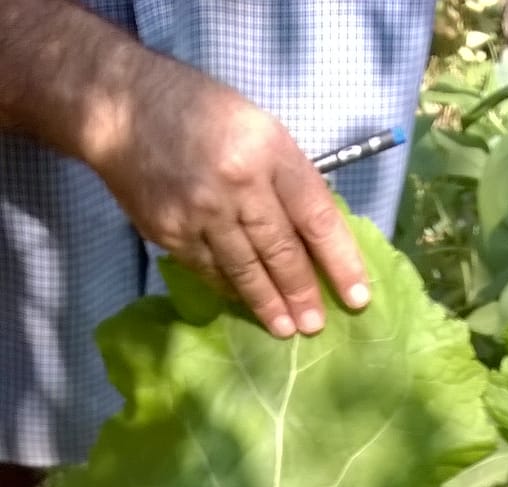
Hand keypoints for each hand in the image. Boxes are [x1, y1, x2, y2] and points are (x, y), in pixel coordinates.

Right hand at [89, 55, 369, 336]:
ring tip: (286, 330)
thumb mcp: (257, 128)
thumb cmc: (199, 111)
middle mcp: (238, 184)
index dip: (340, 262)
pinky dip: (231, 289)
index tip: (358, 296)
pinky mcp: (171, 233)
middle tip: (316, 326)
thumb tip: (314, 236)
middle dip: (303, 294)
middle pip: (282, 252)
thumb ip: (285, 178)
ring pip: (246, 270)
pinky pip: (210, 270)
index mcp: (269, 151)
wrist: (119, 105)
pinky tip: (245, 303)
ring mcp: (201, 213)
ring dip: (269, 304)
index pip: (316, 218)